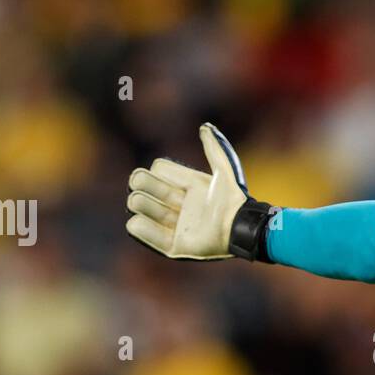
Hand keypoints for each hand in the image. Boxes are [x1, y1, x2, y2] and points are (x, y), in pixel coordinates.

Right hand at [125, 123, 274, 260]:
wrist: (236, 228)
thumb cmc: (232, 200)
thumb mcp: (224, 171)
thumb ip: (215, 148)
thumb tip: (205, 127)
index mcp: (187, 187)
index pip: (157, 170)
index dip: (160, 173)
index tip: (181, 183)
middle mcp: (177, 205)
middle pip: (143, 186)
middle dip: (145, 185)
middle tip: (167, 196)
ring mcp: (174, 226)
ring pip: (138, 205)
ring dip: (142, 204)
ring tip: (160, 210)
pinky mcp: (172, 247)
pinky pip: (142, 232)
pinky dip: (138, 226)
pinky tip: (140, 221)